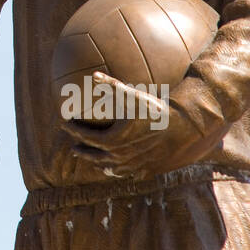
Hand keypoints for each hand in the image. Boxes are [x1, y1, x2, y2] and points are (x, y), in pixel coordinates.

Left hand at [61, 72, 225, 180]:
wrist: (183, 127)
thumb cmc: (156, 109)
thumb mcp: (132, 94)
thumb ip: (111, 85)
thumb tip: (93, 75)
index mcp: (112, 140)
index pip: (85, 137)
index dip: (73, 130)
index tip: (65, 124)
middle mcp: (120, 156)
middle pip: (94, 157)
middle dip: (82, 151)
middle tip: (73, 147)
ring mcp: (134, 166)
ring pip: (111, 169)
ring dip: (100, 164)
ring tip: (95, 161)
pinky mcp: (148, 170)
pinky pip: (129, 174)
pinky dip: (120, 171)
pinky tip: (120, 167)